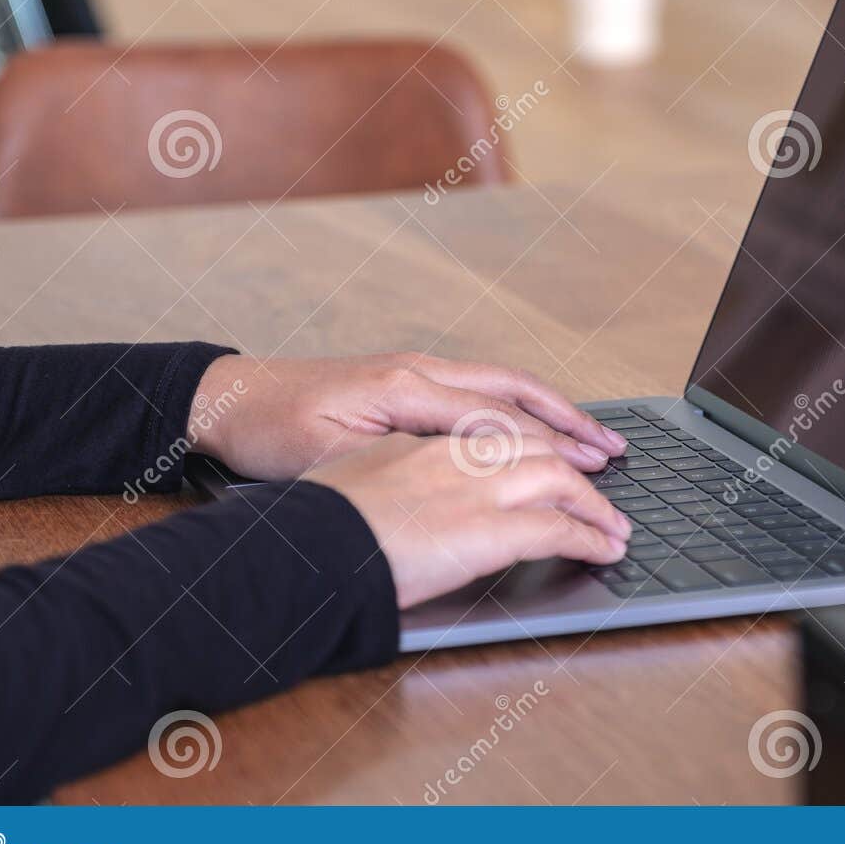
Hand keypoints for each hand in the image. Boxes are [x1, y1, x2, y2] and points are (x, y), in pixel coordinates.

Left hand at [190, 352, 624, 480]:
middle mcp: (419, 369)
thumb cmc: (272, 431)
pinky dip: (521, 406)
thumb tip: (458, 474)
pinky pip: (481, 388)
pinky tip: (538, 427)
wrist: (230, 398)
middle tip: (615, 453)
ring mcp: (416, 370)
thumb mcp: (328, 459)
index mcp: (405, 386)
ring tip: (596, 438)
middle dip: (570, 423)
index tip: (590, 474)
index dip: (550, 448)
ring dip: (553, 411)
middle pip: (514, 391)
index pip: (496, 418)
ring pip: (502, 385)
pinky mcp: (408, 380)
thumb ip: (394, 462)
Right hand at [306, 434, 630, 607]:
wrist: (287, 544)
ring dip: (591, 497)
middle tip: (602, 458)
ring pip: (553, 474)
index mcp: (409, 430)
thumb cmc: (298, 518)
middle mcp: (446, 449)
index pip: (485, 415)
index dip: (526, 426)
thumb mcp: (338, 473)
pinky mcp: (482, 528)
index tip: (549, 439)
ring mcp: (467, 485)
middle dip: (572, 445)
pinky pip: (555, 527)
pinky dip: (588, 535)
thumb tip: (397, 492)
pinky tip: (604, 549)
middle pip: (528, 435)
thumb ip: (381, 472)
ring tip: (613, 519)